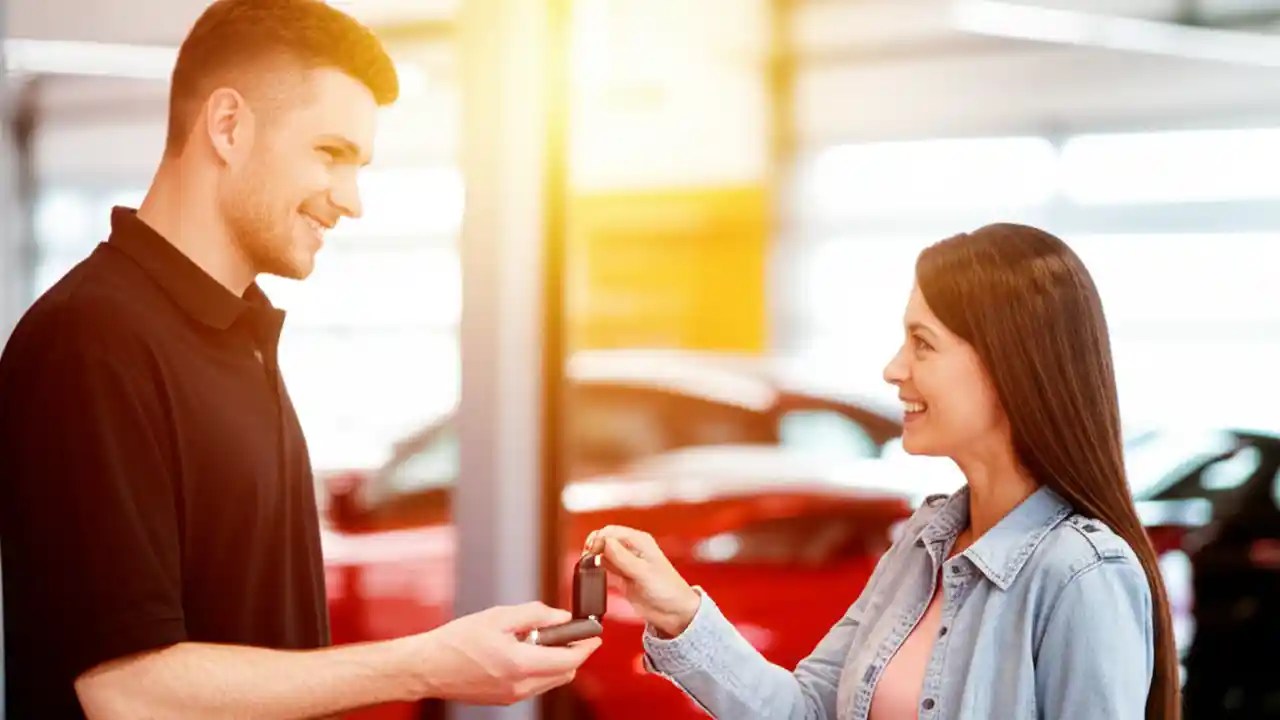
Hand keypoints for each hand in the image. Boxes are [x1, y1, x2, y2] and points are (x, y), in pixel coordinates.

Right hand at [407, 602, 601, 704]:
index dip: (586, 647)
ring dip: (556, 662)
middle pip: (565, 674)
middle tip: (568, 633)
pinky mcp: (504, 700)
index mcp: (520, 664)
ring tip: (539, 640)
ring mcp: (512, 697)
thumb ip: (535, 615)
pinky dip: (539, 670)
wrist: (428, 667)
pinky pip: (534, 686)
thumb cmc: (457, 641)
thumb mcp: (498, 616)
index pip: (569, 660)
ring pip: (551, 682)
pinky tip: (524, 652)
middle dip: (573, 654)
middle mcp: (519, 686)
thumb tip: (560, 616)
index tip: (594, 636)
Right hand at [585, 525, 700, 637]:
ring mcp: (626, 564)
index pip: (611, 531)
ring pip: (602, 555)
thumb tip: (604, 542)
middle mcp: (632, 550)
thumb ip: (622, 558)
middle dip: (593, 547)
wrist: (675, 613)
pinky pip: (605, 569)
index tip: (591, 551)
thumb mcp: (643, 572)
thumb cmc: (668, 589)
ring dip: (593, 559)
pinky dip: (597, 570)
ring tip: (589, 568)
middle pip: (604, 541)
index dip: (598, 539)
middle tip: (587, 559)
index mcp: (640, 541)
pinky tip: (593, 575)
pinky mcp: (622, 578)